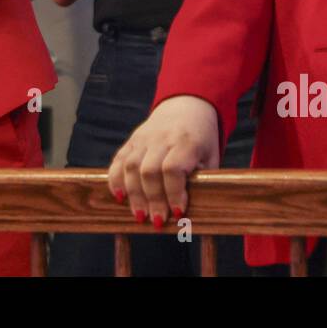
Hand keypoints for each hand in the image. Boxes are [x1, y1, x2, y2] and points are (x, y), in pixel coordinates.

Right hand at [107, 95, 220, 227]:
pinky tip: (120, 197)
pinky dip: (116, 180)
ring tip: (139, 215)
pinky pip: (118, 160)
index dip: (174, 193)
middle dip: (152, 199)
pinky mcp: (132, 140)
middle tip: (157, 221)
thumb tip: (192, 211)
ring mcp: (144, 138)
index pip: (173, 168)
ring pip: (131, 167)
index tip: (178, 212)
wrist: (186, 106)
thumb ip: (203, 179)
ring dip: (133, 194)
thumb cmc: (202, 139)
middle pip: (149, 171)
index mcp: (186, 141)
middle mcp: (162, 138)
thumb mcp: (210, 156)